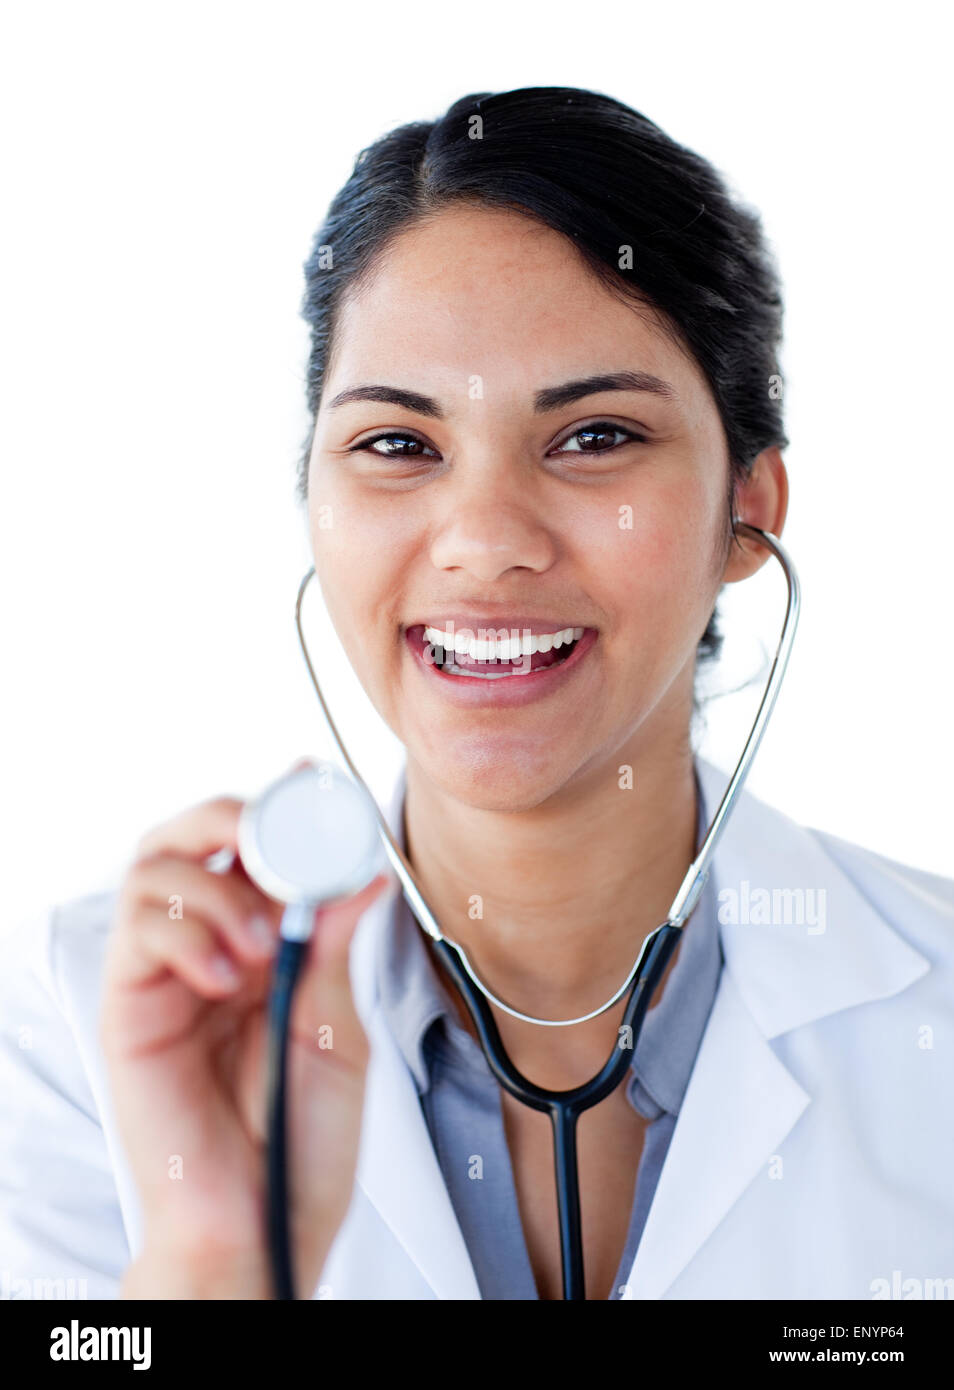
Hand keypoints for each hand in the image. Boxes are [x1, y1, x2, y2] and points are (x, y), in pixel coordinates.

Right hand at [100, 789, 389, 1298]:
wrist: (264, 1226)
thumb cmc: (300, 1139)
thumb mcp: (339, 1030)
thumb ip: (338, 950)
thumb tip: (363, 872)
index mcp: (265, 945)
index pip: (255, 850)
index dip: (282, 808)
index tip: (318, 783)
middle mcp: (210, 947)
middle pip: (189, 838)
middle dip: (232, 817)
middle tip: (275, 838)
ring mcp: (165, 975)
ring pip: (158, 870)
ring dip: (220, 888)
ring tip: (266, 947)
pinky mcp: (130, 1009)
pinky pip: (139, 933)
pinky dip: (190, 933)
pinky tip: (230, 975)